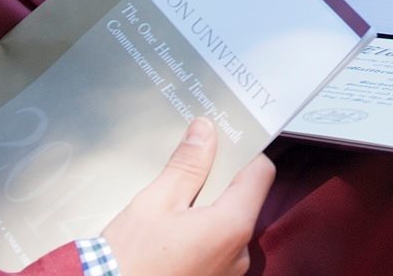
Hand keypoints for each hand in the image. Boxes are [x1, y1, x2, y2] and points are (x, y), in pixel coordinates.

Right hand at [102, 119, 273, 275]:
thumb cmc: (132, 257)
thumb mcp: (157, 201)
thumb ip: (187, 165)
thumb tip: (205, 131)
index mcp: (232, 226)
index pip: (260, 173)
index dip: (244, 152)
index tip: (222, 141)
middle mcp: (240, 253)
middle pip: (244, 198)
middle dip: (221, 179)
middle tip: (191, 166)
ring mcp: (230, 272)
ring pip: (230, 223)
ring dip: (210, 207)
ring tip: (176, 201)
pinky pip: (220, 246)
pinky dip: (205, 231)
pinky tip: (175, 229)